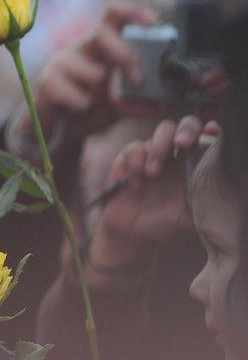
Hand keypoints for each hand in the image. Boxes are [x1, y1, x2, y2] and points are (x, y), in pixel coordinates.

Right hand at [34, 1, 157, 138]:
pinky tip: (75, 108)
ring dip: (100, 96)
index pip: (113, 14)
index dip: (132, 11)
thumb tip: (157, 103)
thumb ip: (137, 102)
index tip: (153, 22)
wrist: (55, 130)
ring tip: (90, 102)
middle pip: (102, 33)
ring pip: (94, 74)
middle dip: (125, 56)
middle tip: (137, 79)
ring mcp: (61, 61)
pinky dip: (83, 107)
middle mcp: (81, 47)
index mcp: (102, 45)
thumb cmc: (88, 109)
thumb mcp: (118, 107)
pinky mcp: (46, 80)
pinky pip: (78, 96)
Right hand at [89, 116, 220, 275]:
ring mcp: (151, 155)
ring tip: (152, 174)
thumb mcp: (192, 215)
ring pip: (159, 132)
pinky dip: (133, 164)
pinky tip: (134, 185)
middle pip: (184, 125)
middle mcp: (175, 154)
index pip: (206, 137)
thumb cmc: (165, 223)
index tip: (212, 131)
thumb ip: (207, 202)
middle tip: (181, 144)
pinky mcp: (128, 161)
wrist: (133, 234)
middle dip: (185, 130)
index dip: (210, 130)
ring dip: (157, 150)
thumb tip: (232, 191)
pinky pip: (132, 149)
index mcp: (193, 163)